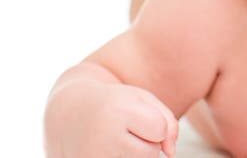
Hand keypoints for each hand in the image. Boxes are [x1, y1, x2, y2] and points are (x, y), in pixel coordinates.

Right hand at [45, 79, 178, 157]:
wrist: (68, 114)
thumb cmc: (114, 104)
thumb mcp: (143, 100)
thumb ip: (168, 123)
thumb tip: (171, 153)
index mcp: (118, 112)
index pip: (160, 129)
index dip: (154, 123)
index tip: (134, 115)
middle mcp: (103, 139)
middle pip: (151, 154)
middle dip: (146, 142)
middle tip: (124, 129)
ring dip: (135, 156)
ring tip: (117, 141)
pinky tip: (111, 151)